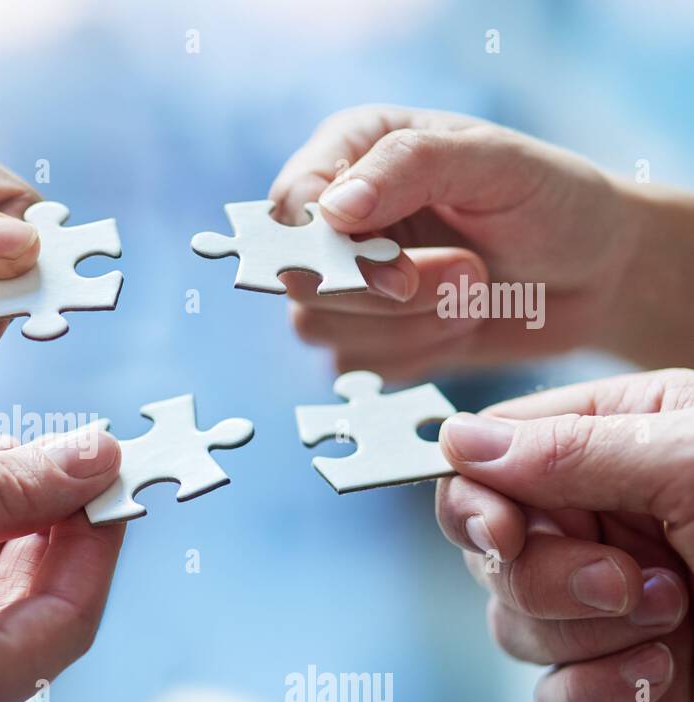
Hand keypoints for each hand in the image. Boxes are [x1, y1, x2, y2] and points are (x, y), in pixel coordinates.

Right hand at [269, 105, 649, 378]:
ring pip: (320, 327)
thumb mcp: (498, 162)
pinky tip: (459, 325)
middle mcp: (334, 217)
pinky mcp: (362, 338)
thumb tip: (333, 207)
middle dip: (386, 290)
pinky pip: (351, 367)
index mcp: (352, 150)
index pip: (289, 202)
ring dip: (409, 324)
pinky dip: (415, 355)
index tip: (396, 263)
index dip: (325, 243)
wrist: (597, 275)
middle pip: (299, 275)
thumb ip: (411, 166)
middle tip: (469, 273)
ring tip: (475, 293)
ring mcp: (342, 282)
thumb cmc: (553, 203)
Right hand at [434, 368, 693, 701]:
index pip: (491, 463)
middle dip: (546, 577)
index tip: (501, 534)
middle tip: (624, 580)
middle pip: (490, 554)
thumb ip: (570, 451)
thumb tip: (459, 439)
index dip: (476, 502)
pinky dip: (591, 698)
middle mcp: (605, 524)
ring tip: (674, 617)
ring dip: (582, 633)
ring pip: (513, 628)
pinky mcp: (629, 684)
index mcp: (618, 443)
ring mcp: (611, 609)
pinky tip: (654, 678)